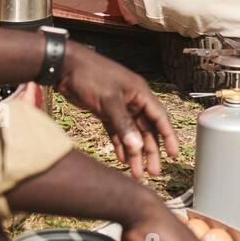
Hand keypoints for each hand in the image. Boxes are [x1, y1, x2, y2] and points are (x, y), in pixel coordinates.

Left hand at [58, 45, 179, 178]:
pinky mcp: (105, 112)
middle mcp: (133, 101)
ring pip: (132, 134)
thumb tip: (137, 146)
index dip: (168, 136)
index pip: (160, 118)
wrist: (66, 67)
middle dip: (150, 151)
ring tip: (137, 173)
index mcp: (140, 94)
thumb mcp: (109, 100)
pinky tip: (123, 159)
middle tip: (154, 172)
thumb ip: (123, 123)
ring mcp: (119, 107)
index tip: (173, 154)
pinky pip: (117, 132)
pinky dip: (120, 146)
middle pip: (147, 130)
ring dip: (135, 153)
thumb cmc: (91, 75)